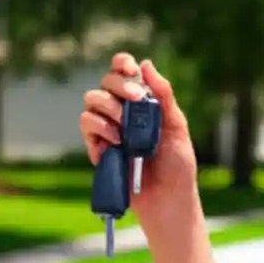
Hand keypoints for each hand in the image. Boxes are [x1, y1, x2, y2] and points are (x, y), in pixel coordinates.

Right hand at [80, 52, 198, 223]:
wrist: (167, 198)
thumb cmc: (177, 165)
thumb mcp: (176, 126)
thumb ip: (163, 95)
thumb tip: (146, 65)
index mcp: (143, 103)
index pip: (125, 73)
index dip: (122, 64)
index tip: (129, 67)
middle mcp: (123, 111)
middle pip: (106, 82)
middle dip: (119, 85)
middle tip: (135, 98)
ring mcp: (108, 128)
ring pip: (92, 99)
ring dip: (108, 106)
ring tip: (125, 126)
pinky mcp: (97, 146)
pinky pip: (87, 123)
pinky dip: (100, 126)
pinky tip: (116, 140)